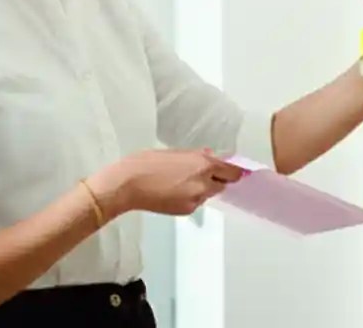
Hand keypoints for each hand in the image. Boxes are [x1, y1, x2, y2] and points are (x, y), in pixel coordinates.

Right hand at [85, 149, 243, 218]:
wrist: (127, 185)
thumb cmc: (146, 162)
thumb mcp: (173, 152)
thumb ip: (195, 156)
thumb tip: (209, 156)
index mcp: (203, 163)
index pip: (232, 171)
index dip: (234, 171)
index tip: (235, 171)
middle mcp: (204, 183)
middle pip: (222, 184)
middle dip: (216, 180)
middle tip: (200, 174)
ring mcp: (196, 199)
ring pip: (207, 194)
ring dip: (202, 188)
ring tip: (180, 182)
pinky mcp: (186, 211)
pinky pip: (195, 202)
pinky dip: (190, 197)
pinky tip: (173, 192)